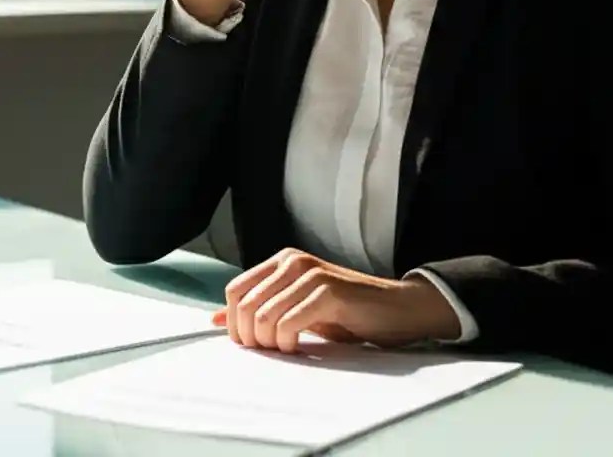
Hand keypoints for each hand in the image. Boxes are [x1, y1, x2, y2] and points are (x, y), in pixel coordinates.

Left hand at [212, 249, 460, 352]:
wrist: (397, 311)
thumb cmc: (348, 313)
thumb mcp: (297, 309)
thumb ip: (260, 308)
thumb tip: (215, 318)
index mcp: (281, 261)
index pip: (234, 290)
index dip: (234, 322)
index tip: (248, 344)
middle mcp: (292, 261)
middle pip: (244, 304)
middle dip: (249, 336)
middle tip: (267, 352)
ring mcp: (310, 274)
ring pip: (262, 315)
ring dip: (268, 342)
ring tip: (285, 349)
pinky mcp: (328, 291)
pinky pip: (287, 322)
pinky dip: (286, 342)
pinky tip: (298, 347)